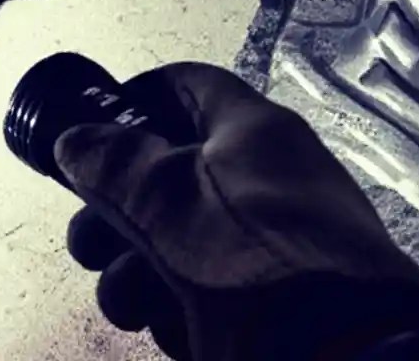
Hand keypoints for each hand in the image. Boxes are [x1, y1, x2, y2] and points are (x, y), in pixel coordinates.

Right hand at [54, 63, 418, 360]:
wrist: (345, 360)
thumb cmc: (253, 263)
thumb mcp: (168, 203)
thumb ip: (111, 165)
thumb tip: (73, 139)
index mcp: (252, 132)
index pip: (184, 86)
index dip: (129, 102)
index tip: (86, 139)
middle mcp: (265, 179)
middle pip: (166, 176)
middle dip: (113, 216)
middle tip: (88, 248)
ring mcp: (272, 243)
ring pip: (178, 242)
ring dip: (136, 273)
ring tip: (131, 306)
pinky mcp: (275, 299)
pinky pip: (208, 290)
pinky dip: (181, 309)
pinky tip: (178, 334)